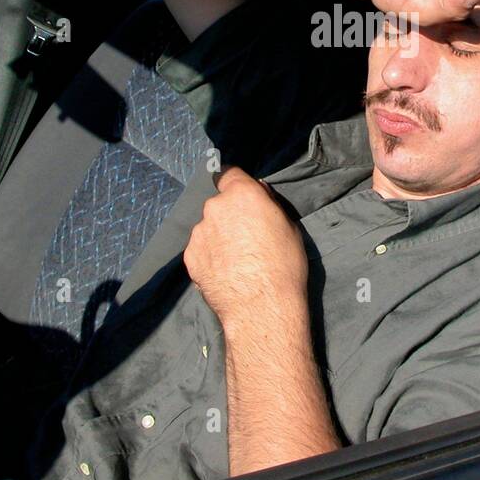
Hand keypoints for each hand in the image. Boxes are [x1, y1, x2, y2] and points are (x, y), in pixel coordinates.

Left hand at [184, 165, 307, 328]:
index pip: (228, 173)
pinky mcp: (190, 257)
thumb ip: (269, 205)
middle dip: (229, 215)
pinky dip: (209, 256)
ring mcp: (199, 233)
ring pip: (208, 228)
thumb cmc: (284, 265)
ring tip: (235, 261)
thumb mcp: (289, 227)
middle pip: (220, 204)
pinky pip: (200, 249)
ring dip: (218, 237)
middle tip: (245, 237)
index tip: (240, 193)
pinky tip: (224, 272)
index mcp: (242, 195)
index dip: (234, 182)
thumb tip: (258, 192)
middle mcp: (215, 208)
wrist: (261, 307)